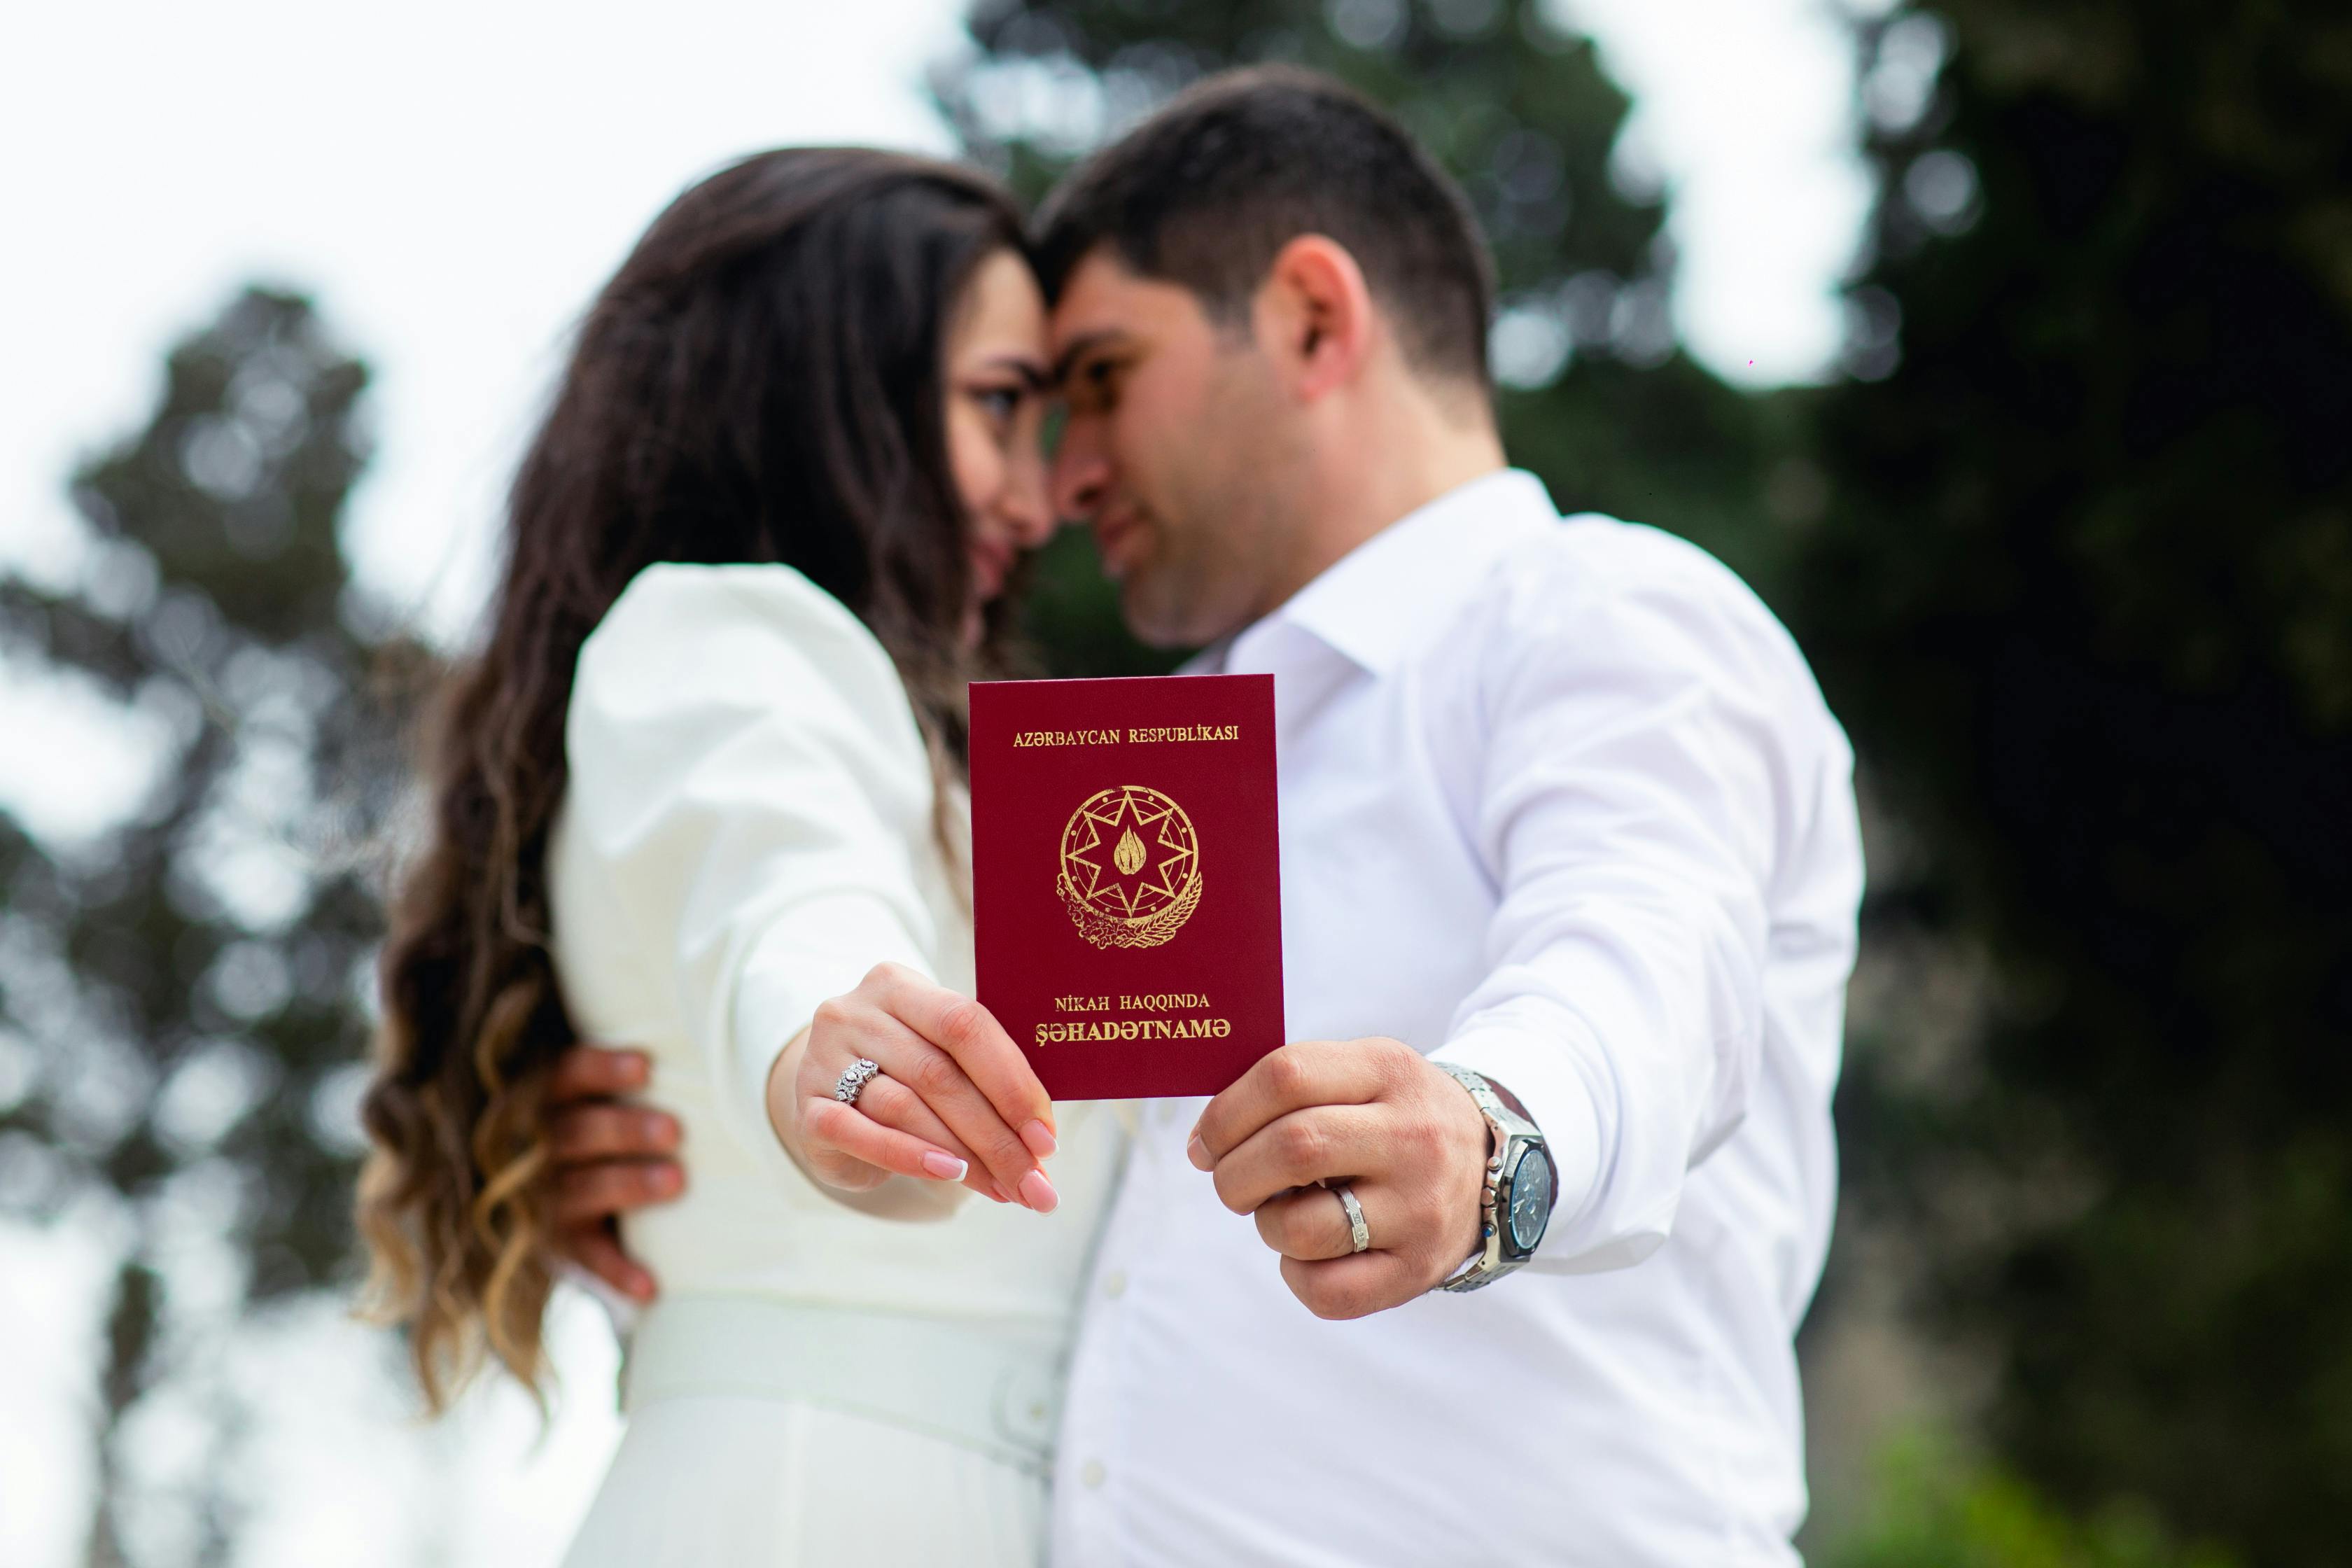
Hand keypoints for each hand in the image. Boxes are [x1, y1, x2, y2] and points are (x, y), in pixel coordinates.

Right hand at [548, 1043, 684, 1303]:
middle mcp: (540, 1148)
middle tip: (674, 1131)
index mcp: (554, 1100)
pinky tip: (650, 1285)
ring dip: (627, 1185)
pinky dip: (617, 1271)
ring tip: (676, 1181)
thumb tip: (717, 1047)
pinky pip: (587, 1259)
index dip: (600, 1070)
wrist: (583, 1206)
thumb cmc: (618, 1127)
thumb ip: (643, 1078)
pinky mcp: (560, 1246)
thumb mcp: (613, 1096)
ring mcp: (547, 1200)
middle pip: (574, 1132)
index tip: (645, 1068)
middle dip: (622, 1129)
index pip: (564, 1075)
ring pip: (580, 1189)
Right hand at [770, 963, 1060, 1211]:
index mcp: (898, 985)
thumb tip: (1041, 1136)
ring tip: (1006, 1188)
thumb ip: (982, 1075)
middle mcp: (856, 1011)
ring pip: (907, 1107)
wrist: (824, 1094)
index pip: (965, 1024)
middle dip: (997, 1135)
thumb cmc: (901, 1073)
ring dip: (966, 1156)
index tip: (1046, 1136)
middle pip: (939, 1074)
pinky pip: (862, 1134)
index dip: (1012, 1082)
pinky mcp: (807, 1108)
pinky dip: (911, 1156)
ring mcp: (824, 1058)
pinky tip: (951, 1175)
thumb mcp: (938, 1054)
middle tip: (1034, 1182)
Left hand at [1189, 1037, 1490, 1318]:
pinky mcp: (1417, 1269)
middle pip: (1291, 1148)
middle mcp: (1412, 1137)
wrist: (1493, 1169)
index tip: (1206, 1142)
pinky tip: (1310, 1252)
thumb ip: (1293, 1085)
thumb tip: (1206, 1136)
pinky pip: (1328, 1291)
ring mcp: (1419, 1208)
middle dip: (1234, 1173)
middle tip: (1231, 1181)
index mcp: (1389, 1071)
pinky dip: (1297, 1275)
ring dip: (1267, 1225)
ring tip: (1282, 1213)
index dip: (1226, 1112)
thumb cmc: (1395, 1117)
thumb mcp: (1364, 1072)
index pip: (1286, 1076)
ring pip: (1301, 1227)